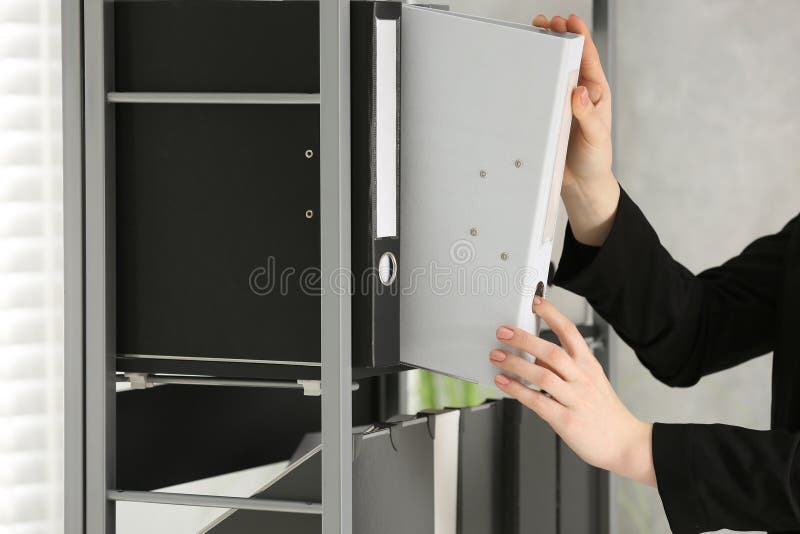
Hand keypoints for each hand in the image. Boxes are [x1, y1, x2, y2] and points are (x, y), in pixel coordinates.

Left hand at [491, 296, 655, 486]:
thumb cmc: (606, 414)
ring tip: (497, 356)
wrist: (626, 444)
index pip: (570, 331)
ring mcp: (574, 398)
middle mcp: (582, 378)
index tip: (535, 303)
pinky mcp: (565, 419)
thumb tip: (535, 358)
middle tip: (503, 332)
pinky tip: (504, 382)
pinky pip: (536, 401)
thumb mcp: (591, 382)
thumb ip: (563, 369)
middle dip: (523, 339)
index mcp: (589, 365)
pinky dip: (516, 390)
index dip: (551, 314)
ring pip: (541, 375)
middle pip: (551, 350)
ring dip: (515, 363)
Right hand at [533, 14, 619, 245]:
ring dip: (545, 55)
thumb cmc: (595, 160)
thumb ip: (588, 115)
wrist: (581, 185)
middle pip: (569, 59)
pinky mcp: (550, 117)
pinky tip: (523, 70)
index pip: (588, 59)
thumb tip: (580, 91)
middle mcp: (579, 95)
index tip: (569, 20)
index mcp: (595, 94)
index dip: (579, 37)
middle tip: (545, 22)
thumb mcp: (596, 137)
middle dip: (558, 37)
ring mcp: (563, 105)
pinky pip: (541, 94)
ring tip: (535, 35)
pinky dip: (533, 80)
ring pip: (554, 73)